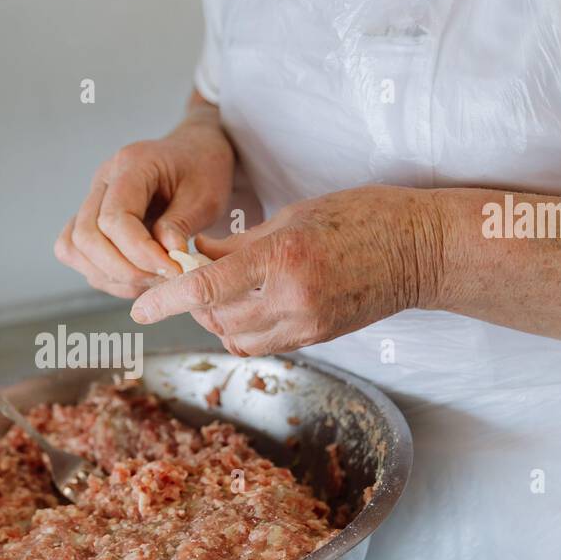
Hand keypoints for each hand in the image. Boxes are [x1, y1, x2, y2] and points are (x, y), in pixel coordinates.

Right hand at [54, 96, 234, 297]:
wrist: (195, 157)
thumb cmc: (202, 171)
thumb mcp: (205, 196)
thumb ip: (180, 224)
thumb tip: (166, 257)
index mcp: (132, 165)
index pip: (114, 218)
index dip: (140, 253)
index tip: (172, 269)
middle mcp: (103, 180)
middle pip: (86, 236)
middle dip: (123, 269)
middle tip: (160, 277)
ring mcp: (92, 199)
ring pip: (75, 248)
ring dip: (111, 274)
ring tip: (151, 278)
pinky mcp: (91, 220)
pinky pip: (78, 254)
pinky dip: (104, 274)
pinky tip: (137, 276)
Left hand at [129, 185, 448, 355]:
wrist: (421, 251)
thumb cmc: (361, 217)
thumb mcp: (293, 215)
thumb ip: (240, 243)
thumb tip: (194, 258)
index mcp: (283, 258)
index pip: (207, 288)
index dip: (165, 300)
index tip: (139, 309)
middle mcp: (292, 299)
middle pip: (215, 317)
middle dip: (191, 303)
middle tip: (185, 279)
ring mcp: (306, 324)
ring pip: (234, 337)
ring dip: (214, 319)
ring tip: (216, 291)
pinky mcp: (317, 338)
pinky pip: (261, 344)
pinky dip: (241, 330)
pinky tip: (245, 306)